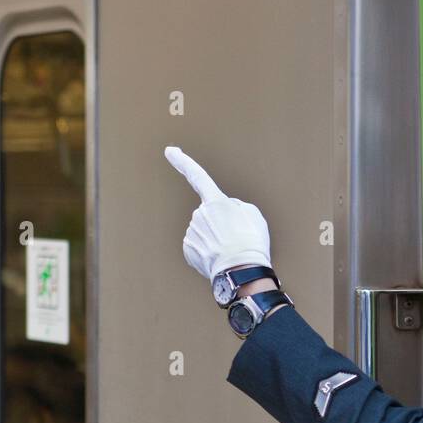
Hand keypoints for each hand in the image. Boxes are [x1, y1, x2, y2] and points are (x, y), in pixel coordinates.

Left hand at [164, 147, 272, 281]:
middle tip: (236, 240)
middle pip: (210, 215)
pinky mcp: (187, 249)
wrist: (241, 272)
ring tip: (229, 251)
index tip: (169, 151)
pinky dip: (207, 252)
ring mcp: (191, 232)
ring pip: (203, 232)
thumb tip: (224, 211)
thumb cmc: (251, 242)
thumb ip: (236, 207)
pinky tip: (218, 259)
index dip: (182, 162)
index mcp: (216, 201)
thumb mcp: (253, 215)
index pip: (197, 176)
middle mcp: (199, 213)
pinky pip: (198, 246)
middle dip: (220, 225)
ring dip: (215, 240)